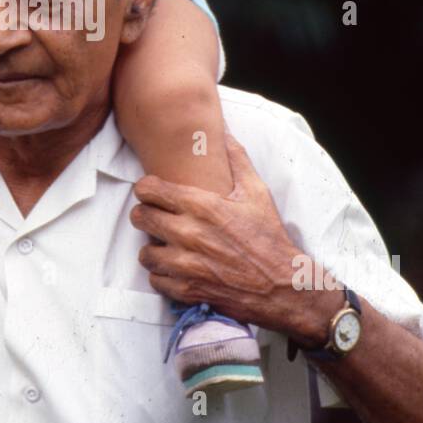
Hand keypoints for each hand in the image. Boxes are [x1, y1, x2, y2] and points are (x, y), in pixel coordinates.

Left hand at [129, 132, 301, 331]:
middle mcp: (188, 233)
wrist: (283, 286)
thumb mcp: (256, 192)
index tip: (153, 193)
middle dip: (146, 216)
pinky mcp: (187, 290)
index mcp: (201, 205)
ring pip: (144, 253)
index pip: (148, 189)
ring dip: (154, 249)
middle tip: (157, 219)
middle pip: (139, 218)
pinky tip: (178, 269)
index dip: (147, 189)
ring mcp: (185, 264)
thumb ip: (236, 159)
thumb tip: (224, 132)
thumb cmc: (269, 237)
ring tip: (168, 247)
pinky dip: (164, 276)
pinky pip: (156, 280)